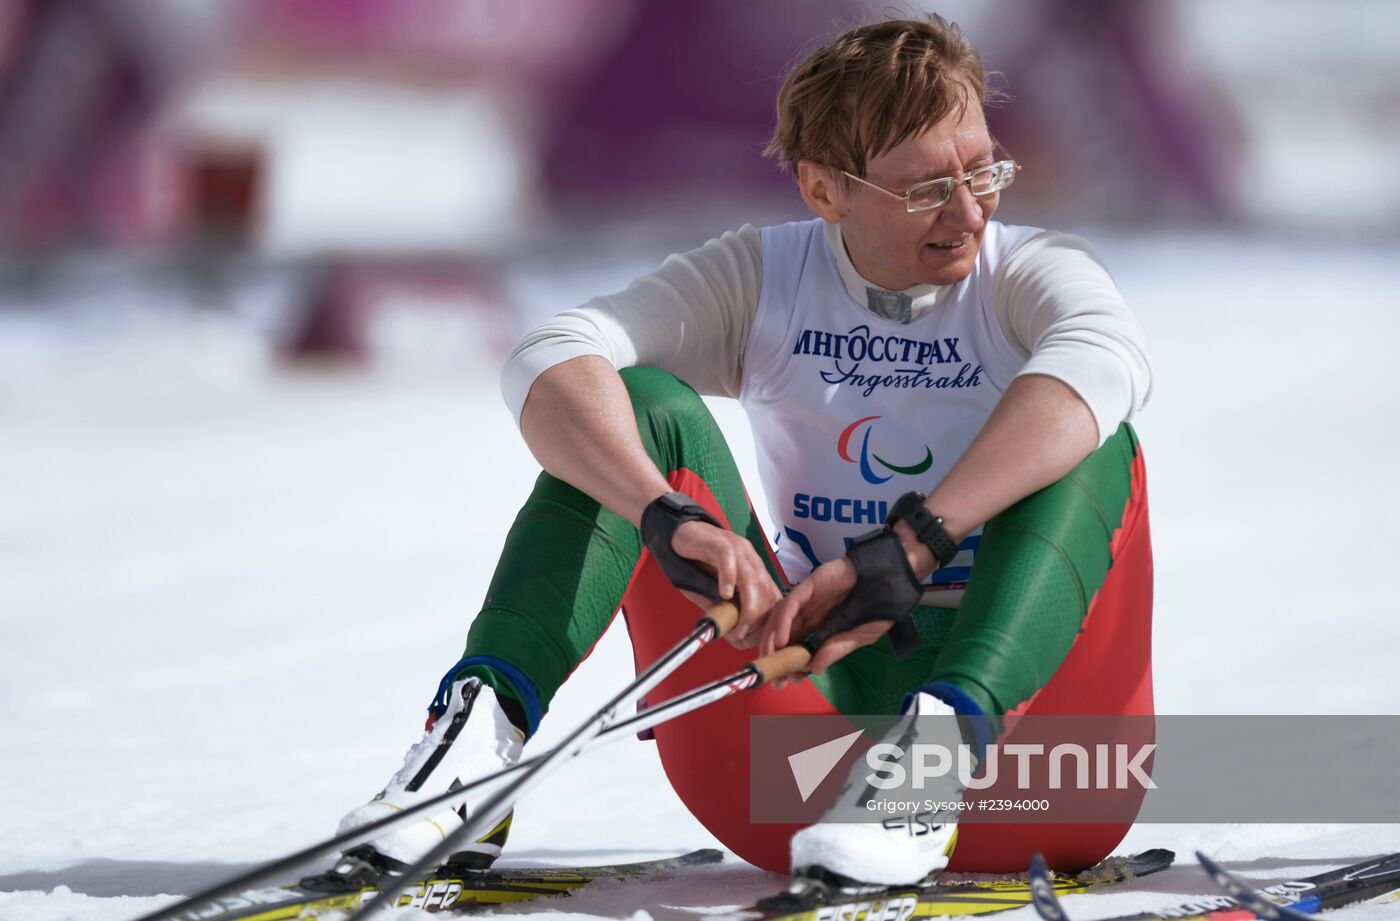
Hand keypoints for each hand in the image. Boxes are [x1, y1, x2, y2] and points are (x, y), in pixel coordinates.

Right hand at [670, 520, 782, 647]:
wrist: (678, 532)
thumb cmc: (694, 563)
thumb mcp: (711, 592)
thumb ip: (723, 609)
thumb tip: (736, 637)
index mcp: (754, 569)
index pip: (772, 597)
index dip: (767, 621)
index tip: (753, 638)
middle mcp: (750, 558)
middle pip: (766, 591)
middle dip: (759, 619)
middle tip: (743, 636)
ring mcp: (736, 548)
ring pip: (752, 579)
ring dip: (748, 607)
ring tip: (738, 627)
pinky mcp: (719, 542)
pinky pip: (729, 560)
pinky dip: (729, 579)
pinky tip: (724, 595)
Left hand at [758, 555, 894, 688]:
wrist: (891, 580)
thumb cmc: (878, 608)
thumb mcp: (858, 636)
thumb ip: (836, 649)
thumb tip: (815, 670)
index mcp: (819, 625)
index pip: (795, 644)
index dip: (786, 663)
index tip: (784, 682)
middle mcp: (808, 612)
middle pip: (782, 633)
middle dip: (775, 656)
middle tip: (776, 679)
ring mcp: (808, 598)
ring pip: (780, 618)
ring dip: (772, 641)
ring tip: (774, 662)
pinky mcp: (810, 584)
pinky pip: (790, 604)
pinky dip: (782, 622)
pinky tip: (781, 640)